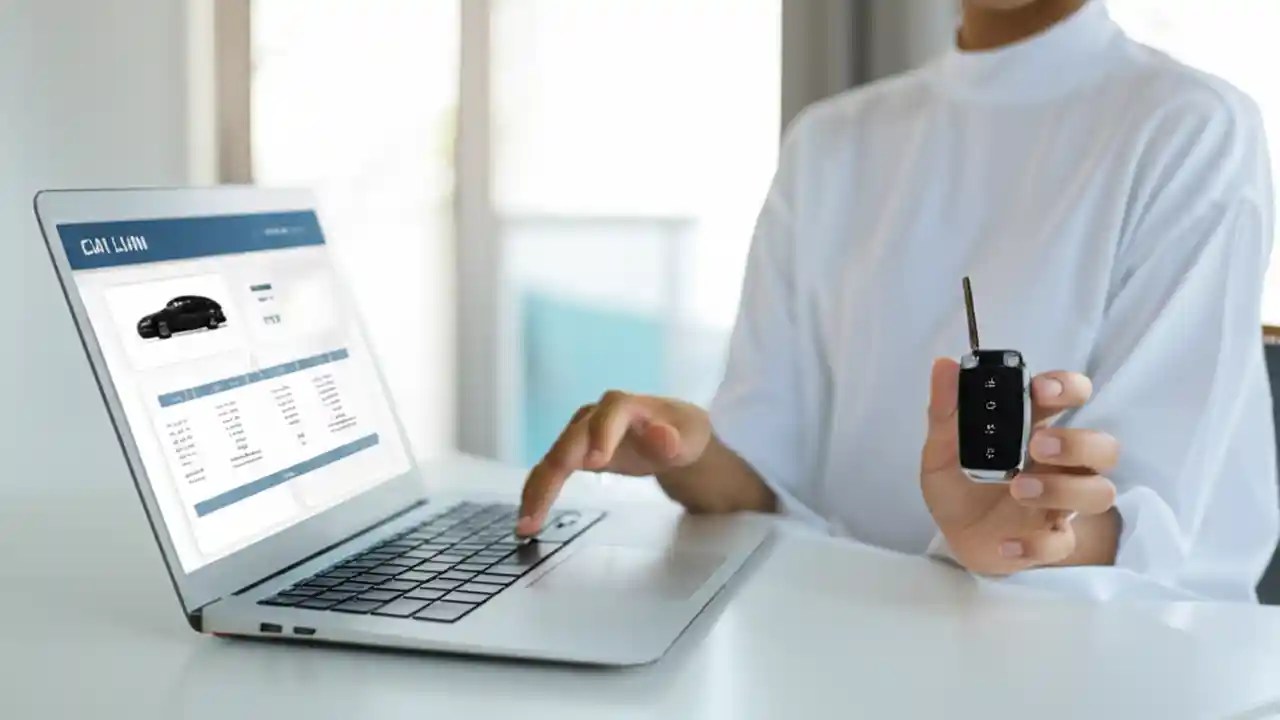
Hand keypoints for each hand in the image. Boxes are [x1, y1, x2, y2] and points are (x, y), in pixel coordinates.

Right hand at [516, 391, 712, 536]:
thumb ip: (676, 439)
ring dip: (537, 489)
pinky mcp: (573, 454)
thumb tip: (660, 437)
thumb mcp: (691, 436)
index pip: (613, 411)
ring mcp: (580, 434)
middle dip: (556, 469)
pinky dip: (538, 494)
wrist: (672, 436)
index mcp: (628, 405)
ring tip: (526, 523)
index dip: (602, 433)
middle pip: (572, 438)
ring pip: (554, 458)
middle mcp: (596, 416)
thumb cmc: (682, 434)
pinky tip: (528, 520)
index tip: (597, 461)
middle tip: (544, 504)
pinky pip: (550, 472)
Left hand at [921, 359, 1120, 574]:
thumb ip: (944, 411)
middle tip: (1036, 445)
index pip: (1071, 397)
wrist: (953, 536)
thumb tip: (944, 365)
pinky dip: (1036, 544)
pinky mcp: (1051, 540)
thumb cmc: (959, 484)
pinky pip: (1062, 543)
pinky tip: (1006, 543)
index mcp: (1035, 429)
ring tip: (1018, 490)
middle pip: (1103, 447)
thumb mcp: (941, 449)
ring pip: (1099, 493)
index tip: (1042, 390)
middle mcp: (1059, 463)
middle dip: (1077, 442)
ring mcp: (1061, 503)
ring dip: (1063, 489)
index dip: (1068, 387)